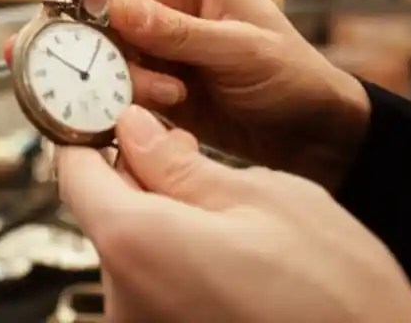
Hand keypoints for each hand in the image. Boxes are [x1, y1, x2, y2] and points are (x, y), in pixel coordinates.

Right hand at [7, 0, 367, 187]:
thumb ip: (178, 30)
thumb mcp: (240, 49)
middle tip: (90, 56)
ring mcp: (151, 42)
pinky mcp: (148, 82)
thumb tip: (116, 3)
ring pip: (97, 45)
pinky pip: (111, 82)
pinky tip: (167, 106)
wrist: (310, 133)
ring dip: (116, 71)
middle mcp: (160, 0)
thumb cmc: (290, 74)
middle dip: (83, 26)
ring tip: (167, 93)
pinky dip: (124, 96)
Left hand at [59, 106, 410, 322]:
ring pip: (131, 250)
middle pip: (103, 213)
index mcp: (137, 246)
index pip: (73, 173)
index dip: (88, 132)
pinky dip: (177, 262)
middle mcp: (123, 299)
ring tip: (226, 214)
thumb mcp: (265, 198)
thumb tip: (134, 131)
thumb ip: (182, 165)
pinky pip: (153, 287)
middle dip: (137, 176)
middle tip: (187, 150)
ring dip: (163, 221)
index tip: (108, 110)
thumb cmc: (337, 296)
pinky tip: (228, 257)